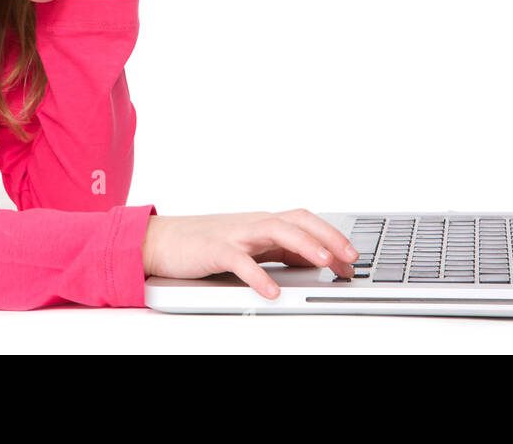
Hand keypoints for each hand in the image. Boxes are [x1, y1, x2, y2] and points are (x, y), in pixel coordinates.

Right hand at [141, 210, 359, 298]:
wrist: (161, 240)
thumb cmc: (203, 244)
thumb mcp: (248, 247)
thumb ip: (277, 250)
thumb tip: (311, 261)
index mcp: (262, 224)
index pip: (305, 222)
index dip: (332, 237)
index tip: (351, 259)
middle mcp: (253, 224)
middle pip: (298, 220)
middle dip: (328, 236)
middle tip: (349, 258)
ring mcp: (235, 234)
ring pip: (275, 230)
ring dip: (304, 245)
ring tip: (323, 261)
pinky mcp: (215, 250)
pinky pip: (240, 261)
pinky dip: (259, 276)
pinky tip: (272, 292)